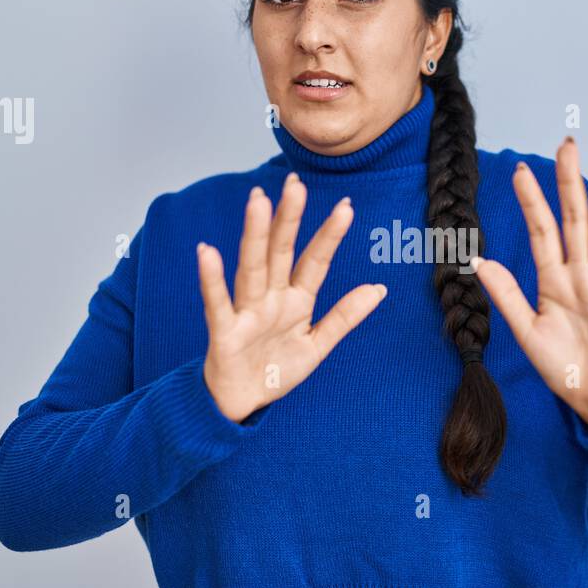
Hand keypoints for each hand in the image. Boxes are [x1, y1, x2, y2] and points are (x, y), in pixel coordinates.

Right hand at [196, 172, 386, 422]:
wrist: (242, 403)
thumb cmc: (276, 369)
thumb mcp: (318, 344)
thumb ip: (345, 316)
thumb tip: (379, 288)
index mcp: (295, 301)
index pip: (315, 262)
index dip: (329, 236)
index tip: (346, 206)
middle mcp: (271, 299)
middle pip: (281, 253)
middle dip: (289, 219)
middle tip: (295, 184)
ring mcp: (247, 312)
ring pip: (252, 269)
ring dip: (255, 236)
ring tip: (258, 202)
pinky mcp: (225, 332)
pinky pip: (218, 303)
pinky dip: (212, 279)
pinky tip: (207, 252)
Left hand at [470, 139, 587, 442]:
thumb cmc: (563, 370)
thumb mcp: (526, 332)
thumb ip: (506, 295)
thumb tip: (478, 260)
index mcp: (553, 281)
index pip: (542, 232)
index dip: (532, 202)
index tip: (520, 171)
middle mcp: (581, 275)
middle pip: (575, 220)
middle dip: (570, 183)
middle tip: (567, 145)